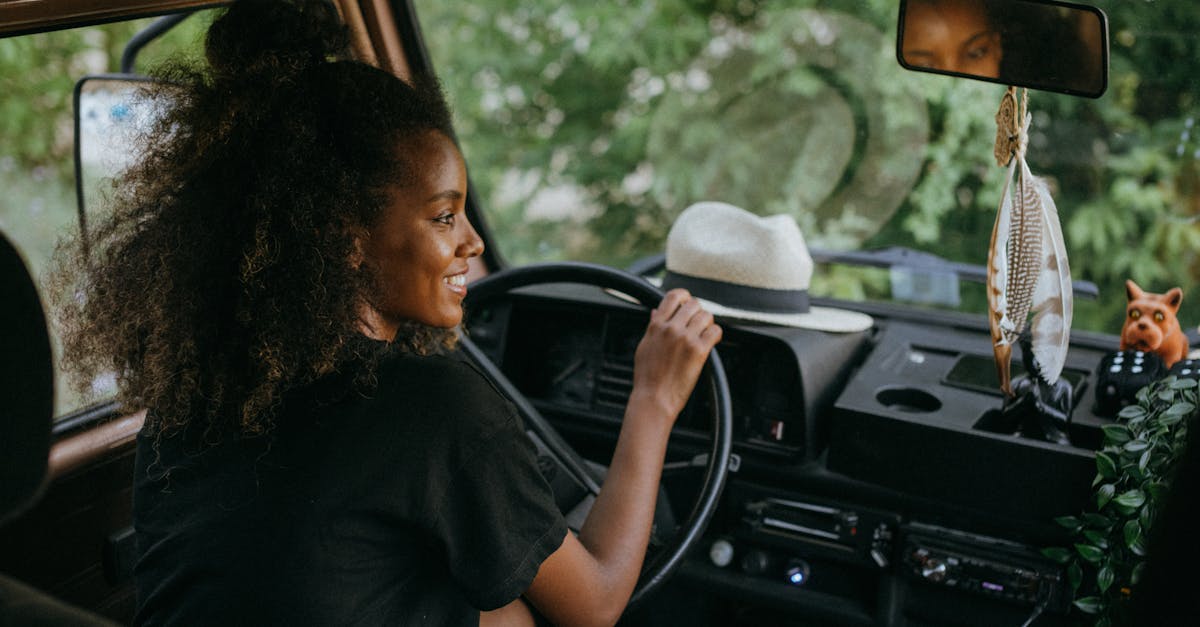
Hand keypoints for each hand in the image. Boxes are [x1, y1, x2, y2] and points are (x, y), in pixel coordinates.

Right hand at [630, 288, 722, 422]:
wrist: (654, 398)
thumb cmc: (647, 377)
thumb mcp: (644, 347)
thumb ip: (653, 327)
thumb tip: (657, 312)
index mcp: (656, 325)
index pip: (673, 296)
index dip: (684, 296)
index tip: (687, 302)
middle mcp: (671, 329)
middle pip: (693, 304)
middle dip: (698, 312)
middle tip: (698, 323)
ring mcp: (685, 338)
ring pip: (706, 316)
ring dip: (708, 323)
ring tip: (704, 334)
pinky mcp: (698, 351)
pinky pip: (715, 331)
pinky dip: (716, 335)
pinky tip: (711, 341)